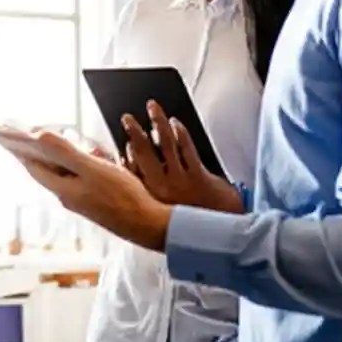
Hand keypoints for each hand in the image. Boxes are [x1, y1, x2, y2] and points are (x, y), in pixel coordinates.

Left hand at [3, 130, 172, 251]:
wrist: (149, 226)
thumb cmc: (124, 198)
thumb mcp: (93, 170)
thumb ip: (65, 153)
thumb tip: (38, 136)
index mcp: (62, 188)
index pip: (30, 162)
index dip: (13, 144)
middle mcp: (67, 195)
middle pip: (38, 167)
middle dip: (22, 149)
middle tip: (6, 133)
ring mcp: (80, 198)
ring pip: (55, 172)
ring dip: (43, 155)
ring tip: (32, 141)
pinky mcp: (93, 199)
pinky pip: (72, 176)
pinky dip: (66, 162)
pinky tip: (73, 158)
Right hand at [122, 100, 241, 212]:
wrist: (218, 234)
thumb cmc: (187, 220)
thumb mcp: (159, 211)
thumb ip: (143, 190)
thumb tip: (130, 167)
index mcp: (148, 197)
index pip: (129, 170)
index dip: (125, 152)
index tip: (123, 139)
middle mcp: (160, 187)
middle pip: (143, 152)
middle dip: (134, 131)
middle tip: (128, 117)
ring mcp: (180, 180)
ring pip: (165, 144)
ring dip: (157, 122)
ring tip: (152, 107)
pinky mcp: (198, 176)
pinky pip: (186, 149)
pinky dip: (180, 133)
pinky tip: (176, 122)